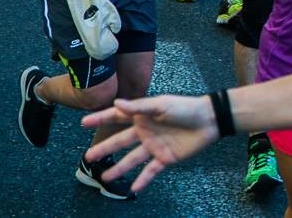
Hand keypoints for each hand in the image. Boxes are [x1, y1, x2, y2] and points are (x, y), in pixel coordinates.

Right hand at [82, 95, 219, 192]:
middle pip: (121, 142)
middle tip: (88, 157)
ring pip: (132, 160)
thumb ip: (139, 107)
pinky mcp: (165, 158)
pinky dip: (142, 181)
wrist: (209, 120)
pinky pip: (151, 171)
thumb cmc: (185, 108)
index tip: (83, 123)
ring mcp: (154, 146)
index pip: (117, 117)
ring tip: (104, 178)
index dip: (100, 119)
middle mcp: (146, 132)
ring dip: (119, 169)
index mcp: (143, 116)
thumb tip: (117, 103)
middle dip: (105, 149)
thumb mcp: (161, 105)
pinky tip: (133, 189)